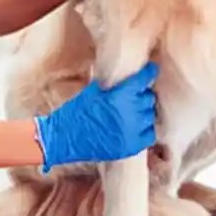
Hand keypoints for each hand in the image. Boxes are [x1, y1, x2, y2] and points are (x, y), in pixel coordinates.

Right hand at [33, 62, 157, 171]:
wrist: (64, 138)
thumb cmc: (75, 111)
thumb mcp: (92, 91)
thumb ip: (111, 84)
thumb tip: (122, 76)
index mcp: (119, 96)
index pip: (143, 80)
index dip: (149, 72)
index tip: (151, 69)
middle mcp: (129, 113)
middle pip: (148, 98)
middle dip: (142, 94)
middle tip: (133, 94)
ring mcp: (131, 132)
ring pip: (149, 115)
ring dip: (143, 111)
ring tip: (132, 111)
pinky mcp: (131, 147)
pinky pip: (149, 134)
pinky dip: (145, 129)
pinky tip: (136, 126)